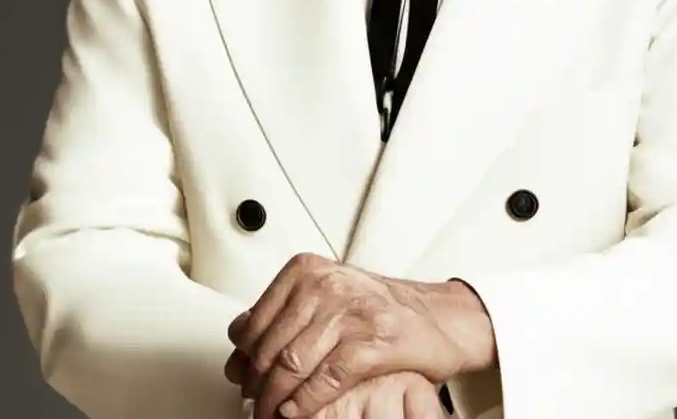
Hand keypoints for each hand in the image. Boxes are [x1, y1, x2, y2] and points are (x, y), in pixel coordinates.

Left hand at [224, 253, 493, 418]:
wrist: (438, 317)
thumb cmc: (380, 310)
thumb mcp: (326, 298)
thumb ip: (283, 315)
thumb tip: (238, 346)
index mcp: (307, 271)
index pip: (254, 321)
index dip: (243, 359)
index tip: (241, 377)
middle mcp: (328, 285)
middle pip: (271, 347)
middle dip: (257, 385)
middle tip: (254, 402)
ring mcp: (352, 312)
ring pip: (293, 364)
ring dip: (276, 398)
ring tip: (270, 412)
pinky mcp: (374, 341)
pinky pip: (326, 379)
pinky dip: (305, 402)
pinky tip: (296, 411)